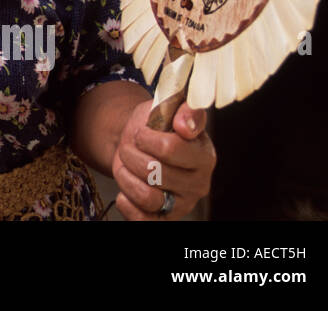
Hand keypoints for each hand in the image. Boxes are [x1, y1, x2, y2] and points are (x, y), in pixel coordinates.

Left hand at [111, 100, 215, 220]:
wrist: (141, 145)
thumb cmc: (157, 128)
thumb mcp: (168, 108)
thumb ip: (183, 110)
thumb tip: (186, 124)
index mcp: (204, 156)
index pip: (170, 149)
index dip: (146, 138)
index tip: (142, 132)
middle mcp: (199, 183)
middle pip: (153, 171)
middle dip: (131, 154)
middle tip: (131, 147)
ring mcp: (183, 203)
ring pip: (146, 196)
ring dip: (126, 176)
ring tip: (127, 165)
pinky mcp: (166, 217)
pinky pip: (144, 220)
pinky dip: (127, 204)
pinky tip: (124, 193)